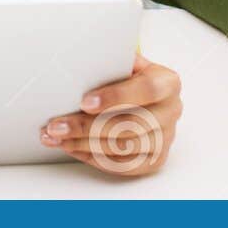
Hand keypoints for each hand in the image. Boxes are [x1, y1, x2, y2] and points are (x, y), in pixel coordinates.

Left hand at [39, 54, 181, 175]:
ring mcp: (165, 138)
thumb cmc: (131, 77)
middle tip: (57, 126)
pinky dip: (92, 157)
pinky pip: (122, 165)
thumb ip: (110, 63)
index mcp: (167, 82)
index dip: (114, 96)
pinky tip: (71, 148)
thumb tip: (75, 64)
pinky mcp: (155, 160)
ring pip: (122, 147)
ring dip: (83, 144)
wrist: (148, 97)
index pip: (145, 90)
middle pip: (129, 124)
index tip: (84, 102)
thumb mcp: (126, 62)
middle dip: (87, 127)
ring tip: (56, 137)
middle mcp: (171, 111)